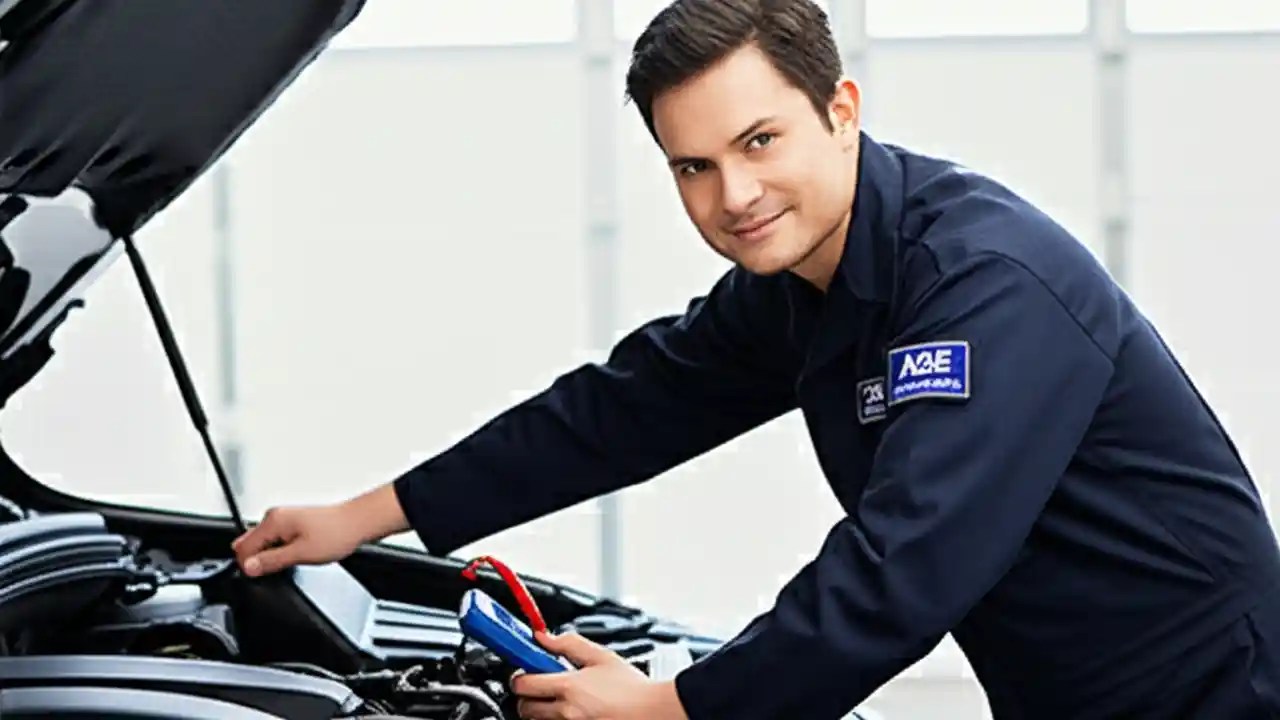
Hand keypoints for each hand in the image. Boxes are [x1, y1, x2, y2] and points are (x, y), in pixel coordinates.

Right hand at [231, 503, 363, 576]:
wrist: (358, 523)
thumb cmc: (337, 533)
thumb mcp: (301, 554)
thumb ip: (271, 561)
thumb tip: (248, 568)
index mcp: (273, 521)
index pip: (243, 548)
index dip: (250, 567)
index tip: (264, 575)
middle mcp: (275, 517)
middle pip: (250, 545)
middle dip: (260, 561)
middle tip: (283, 567)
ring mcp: (284, 519)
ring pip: (263, 544)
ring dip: (273, 557)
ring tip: (297, 558)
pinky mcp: (293, 525)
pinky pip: (276, 542)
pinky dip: (282, 551)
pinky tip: (299, 555)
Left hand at [511, 632, 688, 719]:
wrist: (653, 712)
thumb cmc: (632, 688)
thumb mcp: (601, 656)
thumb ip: (569, 644)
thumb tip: (543, 637)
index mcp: (569, 687)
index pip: (523, 684)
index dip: (520, 676)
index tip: (525, 670)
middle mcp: (566, 712)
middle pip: (524, 708)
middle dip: (528, 696)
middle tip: (542, 686)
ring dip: (541, 709)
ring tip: (560, 699)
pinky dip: (557, 717)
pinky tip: (574, 708)